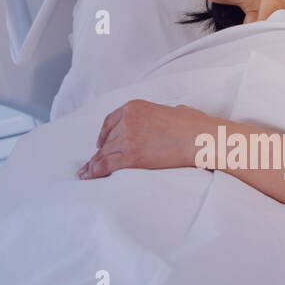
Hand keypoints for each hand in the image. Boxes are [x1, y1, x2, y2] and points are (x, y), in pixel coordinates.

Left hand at [77, 100, 218, 178]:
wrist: (200, 137)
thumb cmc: (194, 125)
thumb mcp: (172, 110)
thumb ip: (162, 115)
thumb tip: (168, 120)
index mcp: (135, 107)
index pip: (110, 122)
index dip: (103, 135)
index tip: (99, 144)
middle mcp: (127, 120)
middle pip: (107, 140)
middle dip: (97, 153)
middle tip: (88, 164)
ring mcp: (128, 137)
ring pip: (104, 153)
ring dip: (93, 165)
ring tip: (84, 174)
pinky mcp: (131, 156)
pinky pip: (107, 164)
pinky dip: (95, 171)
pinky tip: (89, 176)